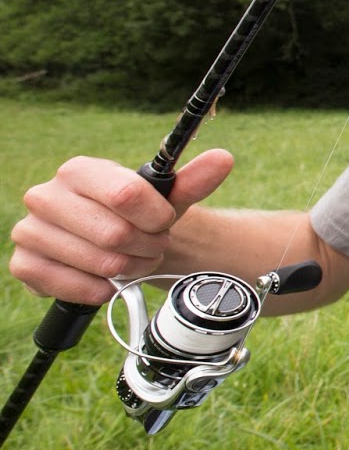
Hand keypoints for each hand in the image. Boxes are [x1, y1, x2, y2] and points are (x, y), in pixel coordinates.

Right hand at [8, 149, 233, 303]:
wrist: (115, 242)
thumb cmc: (137, 214)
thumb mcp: (166, 196)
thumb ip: (193, 179)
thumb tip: (223, 159)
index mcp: (79, 171)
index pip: (126, 194)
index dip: (156, 217)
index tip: (163, 222)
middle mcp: (45, 196)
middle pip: (115, 234)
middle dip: (147, 247)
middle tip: (150, 246)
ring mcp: (29, 231)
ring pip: (99, 262)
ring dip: (129, 270)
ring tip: (132, 261)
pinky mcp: (24, 264)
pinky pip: (71, 286)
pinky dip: (100, 289)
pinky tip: (106, 281)